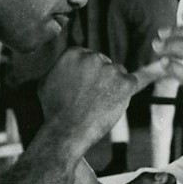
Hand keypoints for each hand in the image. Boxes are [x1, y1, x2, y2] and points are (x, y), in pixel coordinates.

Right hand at [37, 48, 166, 158]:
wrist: (64, 131)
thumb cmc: (53, 110)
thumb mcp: (48, 81)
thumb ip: (62, 68)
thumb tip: (70, 65)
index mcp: (74, 52)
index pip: (88, 57)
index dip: (88, 74)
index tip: (85, 87)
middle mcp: (93, 57)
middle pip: (105, 63)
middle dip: (101, 78)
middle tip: (93, 98)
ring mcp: (110, 69)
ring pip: (118, 73)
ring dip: (113, 86)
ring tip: (100, 105)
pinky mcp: (125, 82)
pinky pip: (135, 81)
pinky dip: (131, 89)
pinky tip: (133, 89)